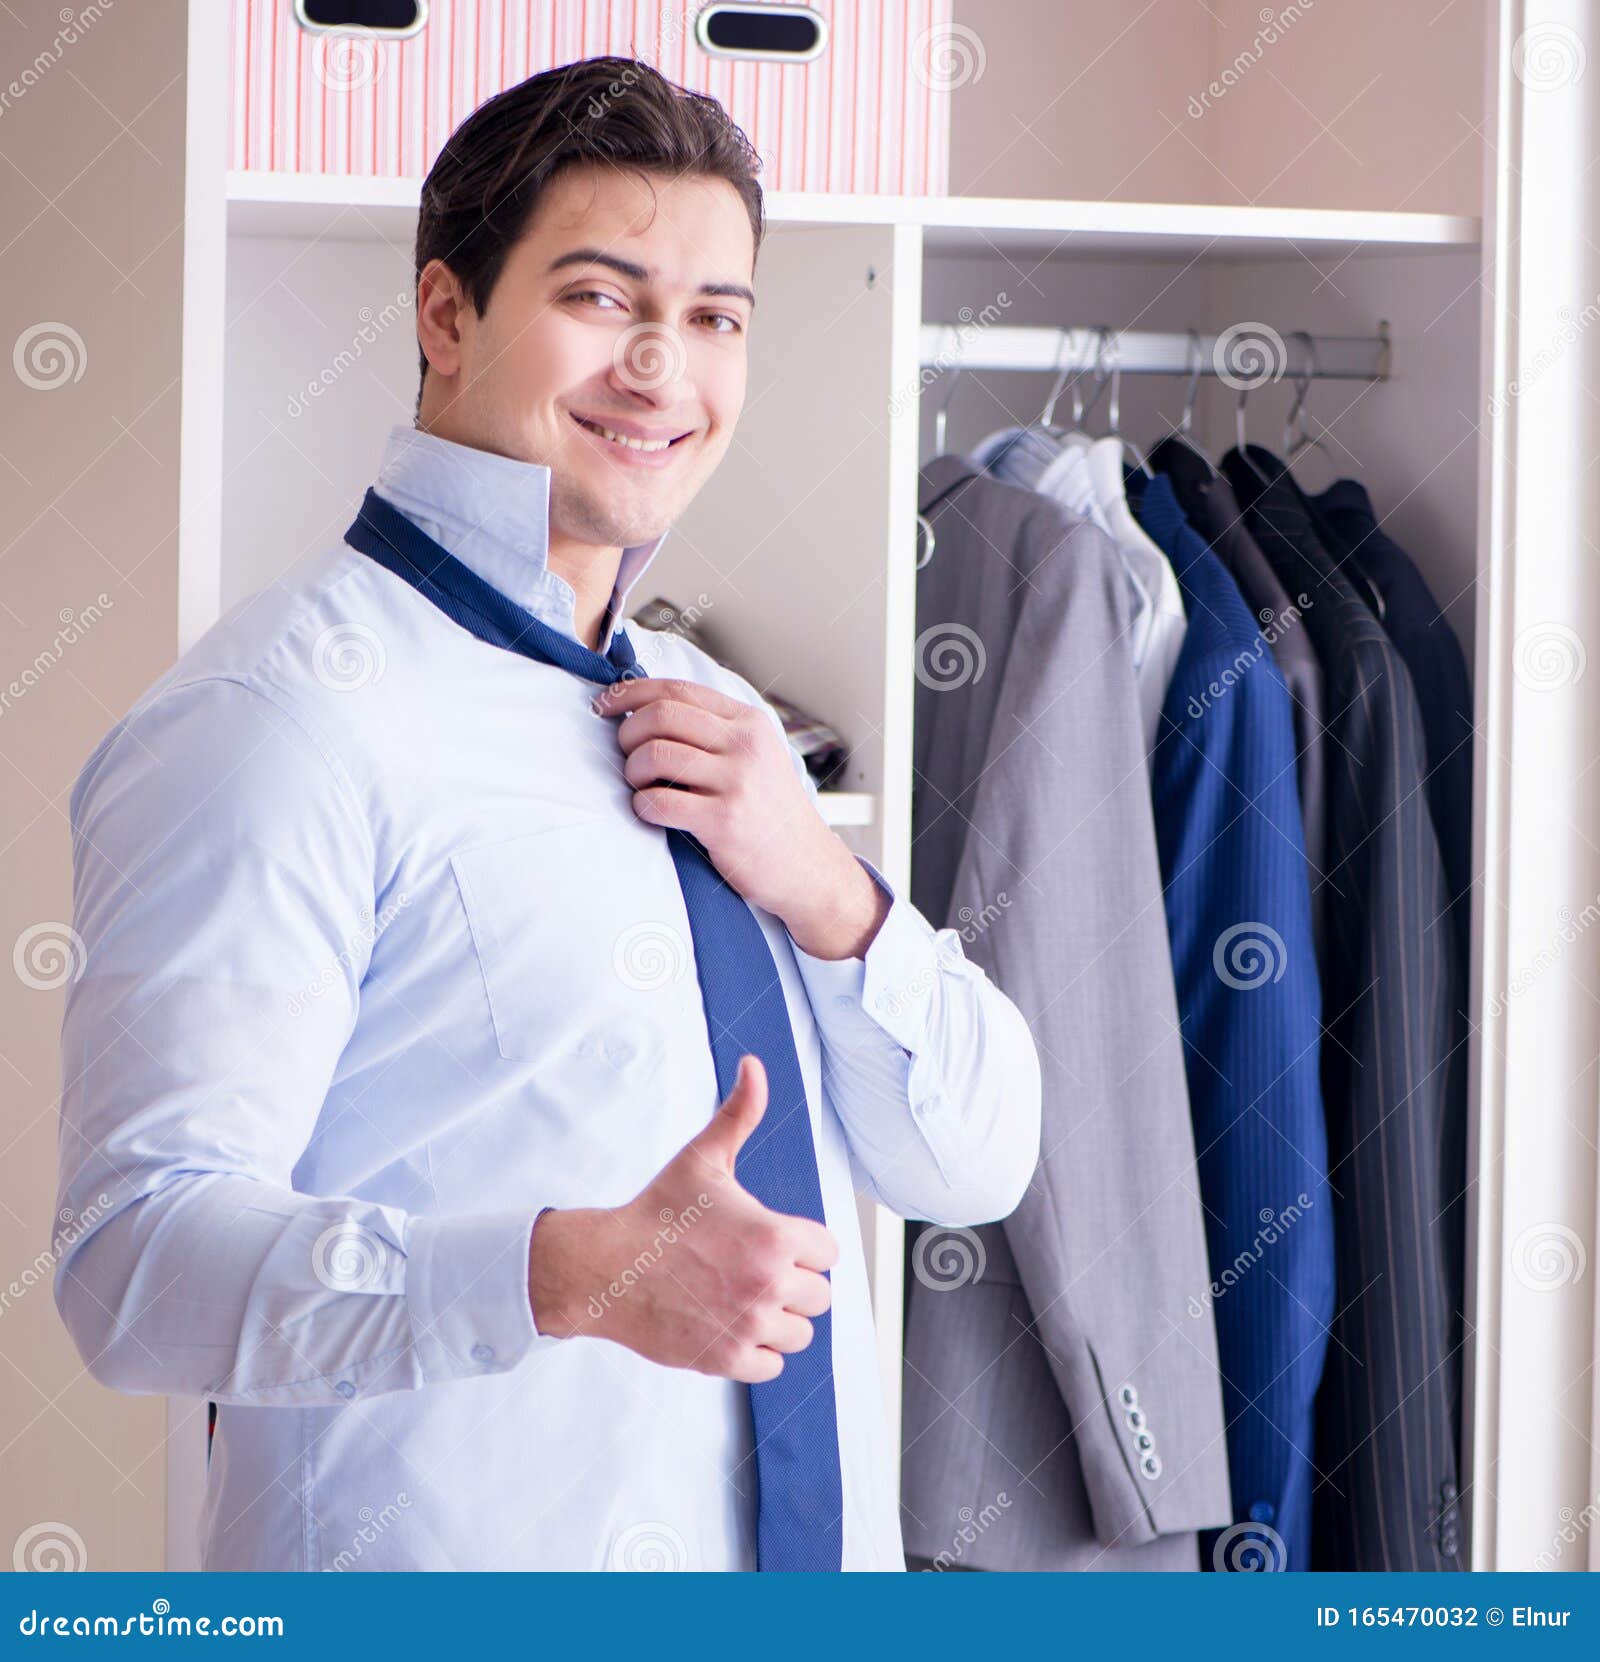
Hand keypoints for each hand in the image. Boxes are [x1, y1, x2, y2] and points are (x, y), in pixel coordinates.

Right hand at [527, 1055, 837, 1381]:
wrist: (606, 1266)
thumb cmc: (657, 1211)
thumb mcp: (704, 1158)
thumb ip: (740, 1113)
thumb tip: (754, 1064)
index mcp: (775, 1236)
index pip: (828, 1252)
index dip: (802, 1244)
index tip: (772, 1240)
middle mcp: (769, 1284)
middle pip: (819, 1296)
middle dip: (794, 1282)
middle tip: (754, 1268)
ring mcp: (749, 1325)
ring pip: (800, 1333)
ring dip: (778, 1318)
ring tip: (742, 1296)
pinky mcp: (726, 1359)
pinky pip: (772, 1365)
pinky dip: (757, 1350)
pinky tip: (730, 1323)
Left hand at [591, 676, 886, 958]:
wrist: (807, 866)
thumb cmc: (769, 811)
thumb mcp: (756, 756)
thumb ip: (714, 730)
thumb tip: (644, 708)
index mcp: (749, 722)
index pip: (677, 690)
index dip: (630, 693)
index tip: (604, 705)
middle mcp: (745, 745)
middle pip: (660, 715)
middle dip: (627, 732)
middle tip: (626, 756)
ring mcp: (736, 782)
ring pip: (653, 755)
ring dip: (632, 771)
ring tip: (641, 786)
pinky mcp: (723, 821)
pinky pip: (658, 802)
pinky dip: (642, 806)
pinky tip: (651, 811)